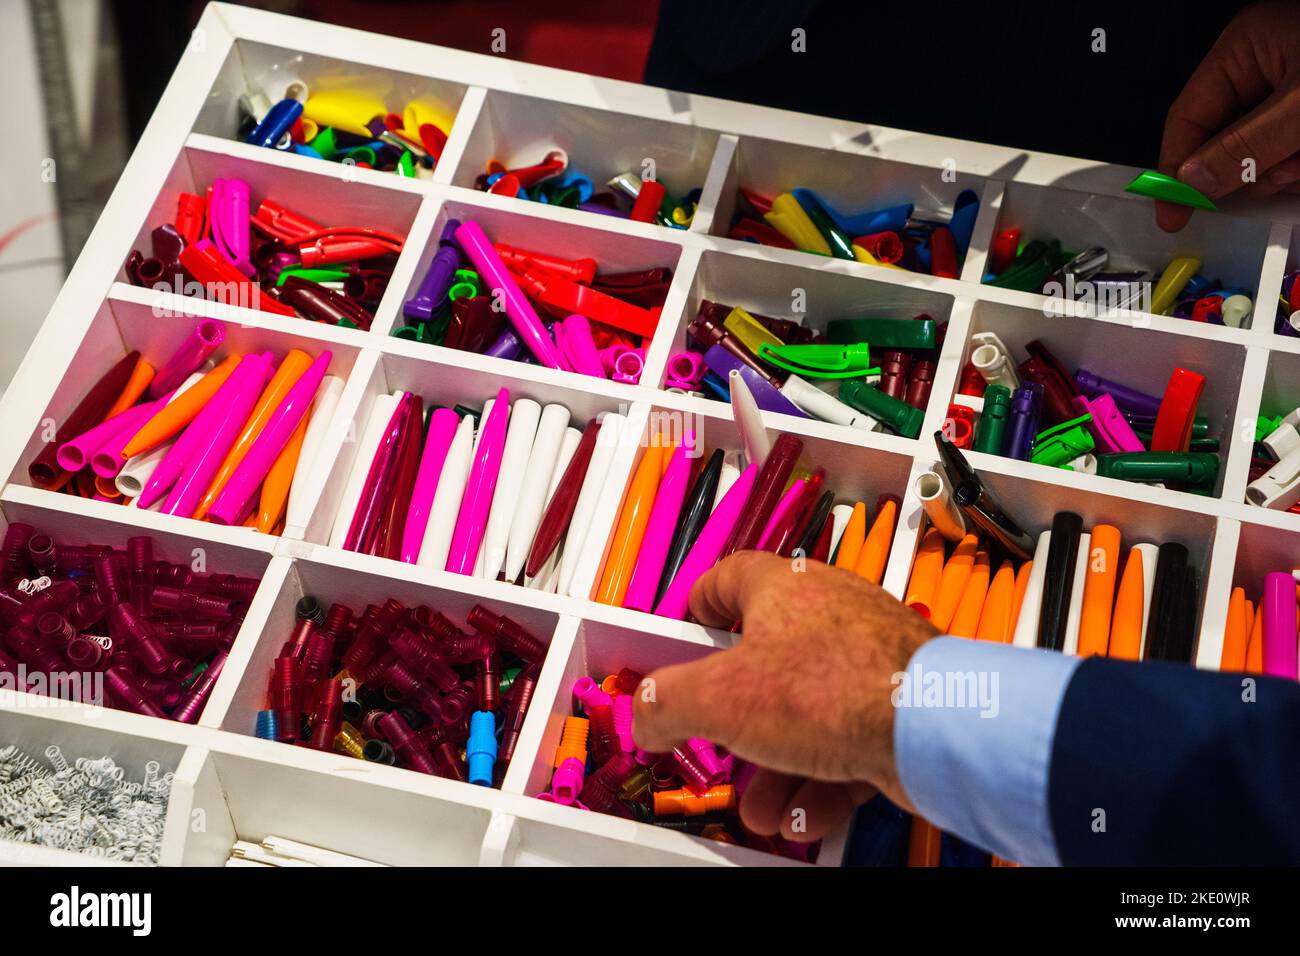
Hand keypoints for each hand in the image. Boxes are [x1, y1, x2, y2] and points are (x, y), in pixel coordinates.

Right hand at [631, 551, 936, 842]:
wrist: (932, 728)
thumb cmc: (841, 687)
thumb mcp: (719, 696)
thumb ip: (666, 702)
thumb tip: (644, 712)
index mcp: (783, 586)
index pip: (727, 579)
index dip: (696, 612)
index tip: (680, 641)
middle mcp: (829, 615)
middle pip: (761, 665)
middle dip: (735, 724)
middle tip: (718, 744)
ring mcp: (867, 661)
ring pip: (803, 717)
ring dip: (776, 768)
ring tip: (764, 805)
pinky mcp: (896, 706)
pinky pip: (844, 745)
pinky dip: (820, 781)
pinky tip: (808, 812)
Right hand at [1156, 0, 1299, 230]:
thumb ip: (1244, 146)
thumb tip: (1190, 180)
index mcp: (1246, 48)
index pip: (1189, 116)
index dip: (1176, 166)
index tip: (1173, 211)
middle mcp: (1262, 64)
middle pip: (1225, 137)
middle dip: (1253, 166)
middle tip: (1279, 176)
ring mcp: (1289, 87)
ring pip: (1262, 150)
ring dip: (1288, 166)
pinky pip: (1289, 149)